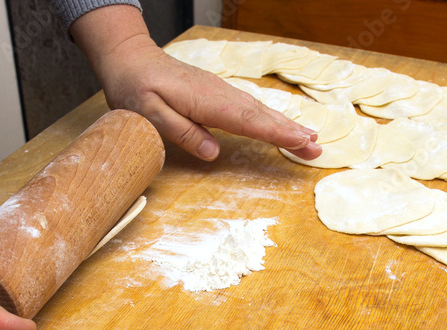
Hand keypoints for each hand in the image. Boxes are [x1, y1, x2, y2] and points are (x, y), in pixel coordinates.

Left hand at [71, 6, 322, 161]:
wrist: (129, 59)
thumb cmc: (134, 88)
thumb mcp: (148, 114)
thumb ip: (181, 132)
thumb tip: (213, 153)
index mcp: (205, 101)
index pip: (248, 121)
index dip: (275, 133)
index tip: (300, 142)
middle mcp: (219, 95)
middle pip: (261, 116)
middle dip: (291, 132)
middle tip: (317, 148)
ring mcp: (220, 92)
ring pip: (258, 111)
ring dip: (285, 125)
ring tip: (310, 140)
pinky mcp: (217, 94)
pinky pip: (249, 108)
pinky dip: (269, 118)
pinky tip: (280, 125)